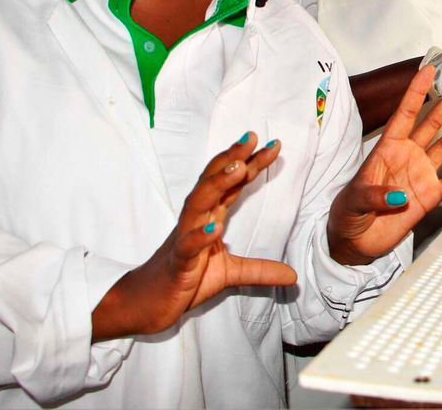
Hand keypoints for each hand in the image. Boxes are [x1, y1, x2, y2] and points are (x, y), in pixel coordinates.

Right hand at [91, 134, 296, 340]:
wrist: (148, 304)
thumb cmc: (184, 279)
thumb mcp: (230, 274)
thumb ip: (260, 270)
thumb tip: (293, 276)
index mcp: (209, 217)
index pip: (232, 184)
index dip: (250, 163)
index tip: (273, 145)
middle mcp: (196, 220)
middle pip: (214, 182)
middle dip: (232, 158)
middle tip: (251, 137)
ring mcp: (184, 238)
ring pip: (199, 204)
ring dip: (218, 184)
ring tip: (239, 168)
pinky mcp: (178, 262)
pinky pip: (187, 246)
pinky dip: (200, 235)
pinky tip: (216, 228)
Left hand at [326, 66, 441, 265]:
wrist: (356, 241)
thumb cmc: (348, 213)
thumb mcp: (355, 201)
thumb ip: (376, 196)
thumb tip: (401, 197)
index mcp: (388, 148)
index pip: (405, 115)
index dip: (416, 92)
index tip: (430, 70)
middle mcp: (408, 155)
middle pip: (433, 123)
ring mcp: (422, 173)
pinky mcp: (431, 195)